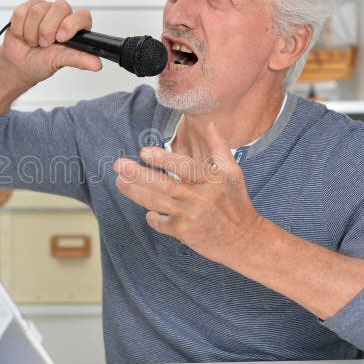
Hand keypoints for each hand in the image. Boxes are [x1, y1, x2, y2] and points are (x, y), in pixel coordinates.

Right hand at [0, 0, 102, 85]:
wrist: (19, 65)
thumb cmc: (41, 63)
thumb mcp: (60, 62)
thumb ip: (79, 59)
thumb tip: (96, 64)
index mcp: (75, 27)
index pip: (82, 15)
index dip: (71, 24)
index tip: (61, 38)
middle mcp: (62, 15)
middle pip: (59, 7)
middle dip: (47, 30)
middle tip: (44, 44)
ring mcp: (45, 9)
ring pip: (37, 11)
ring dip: (32, 33)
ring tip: (34, 41)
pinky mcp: (27, 8)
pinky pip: (21, 12)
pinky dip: (20, 29)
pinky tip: (24, 35)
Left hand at [113, 122, 262, 262]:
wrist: (244, 239)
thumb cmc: (236, 202)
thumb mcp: (232, 172)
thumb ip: (218, 147)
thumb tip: (209, 123)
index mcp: (211, 180)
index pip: (183, 167)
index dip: (163, 159)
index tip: (144, 152)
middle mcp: (199, 197)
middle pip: (163, 184)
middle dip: (137, 174)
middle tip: (119, 165)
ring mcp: (190, 216)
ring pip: (156, 202)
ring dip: (135, 192)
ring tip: (119, 182)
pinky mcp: (184, 233)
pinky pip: (160, 222)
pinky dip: (151, 216)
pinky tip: (146, 211)